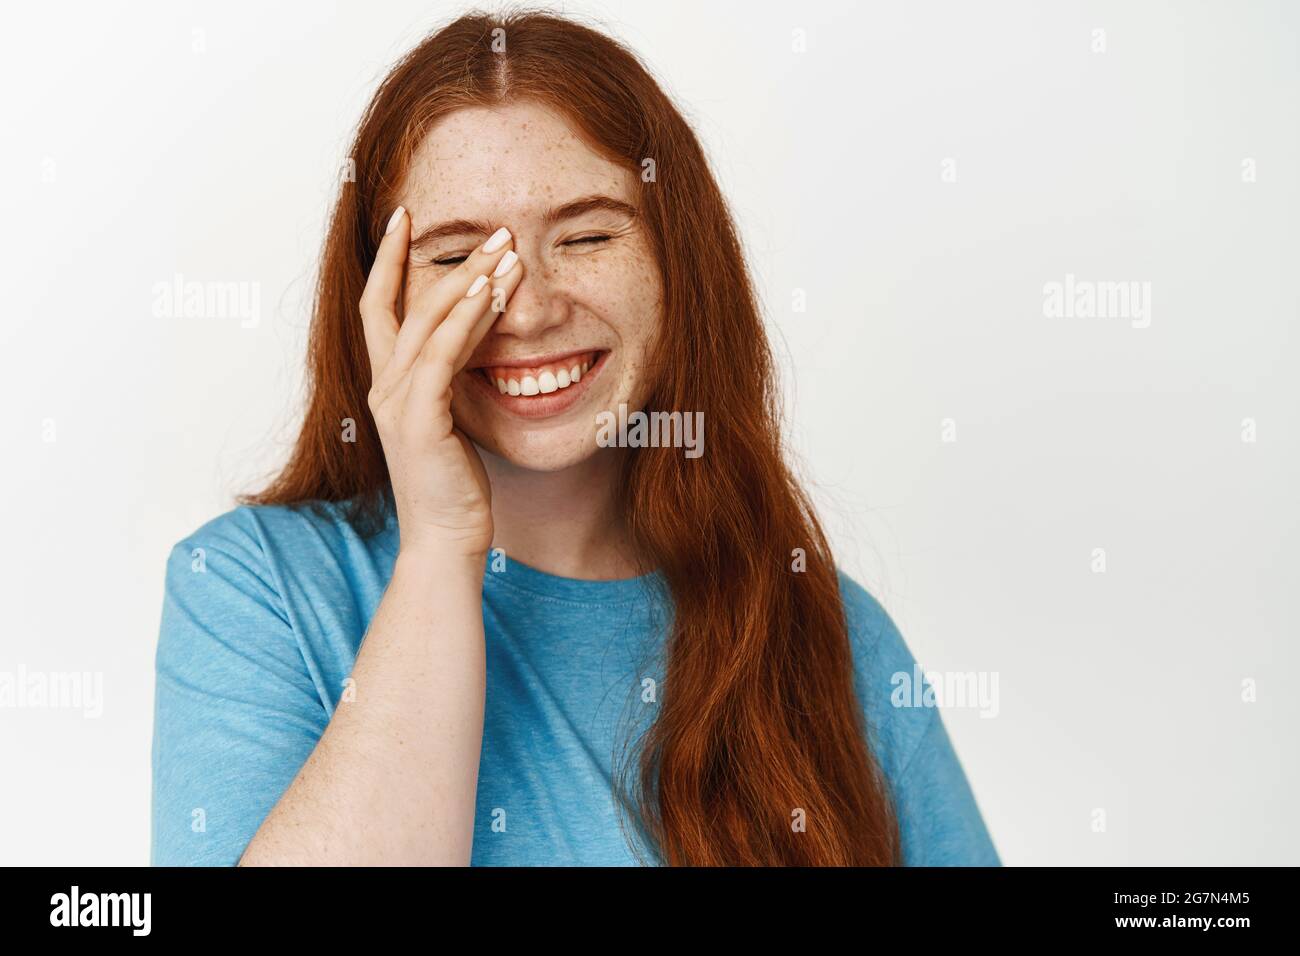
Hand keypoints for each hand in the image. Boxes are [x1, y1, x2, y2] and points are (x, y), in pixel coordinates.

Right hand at [359, 208, 521, 559]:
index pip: (380, 307)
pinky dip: (467, 320)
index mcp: (389, 385)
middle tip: (493, 230)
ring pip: (427, 321)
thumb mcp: (453, 420)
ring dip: (468, 280)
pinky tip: (493, 294)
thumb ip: (452, 379)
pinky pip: (442, 355)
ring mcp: (396, 402)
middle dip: (449, 261)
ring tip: (505, 250)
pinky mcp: (418, 419)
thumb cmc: (454, 487)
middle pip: (405, 302)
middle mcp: (384, 387)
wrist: (444, 540)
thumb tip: (480, 341)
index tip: (406, 219)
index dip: (390, 261)